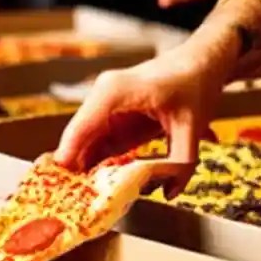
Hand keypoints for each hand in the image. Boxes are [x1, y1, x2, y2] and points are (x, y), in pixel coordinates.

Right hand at [54, 22, 242, 196]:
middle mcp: (103, 94)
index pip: (83, 126)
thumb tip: (169, 192)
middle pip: (79, 135)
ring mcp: (105, 104)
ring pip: (86, 140)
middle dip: (75, 165)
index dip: (69, 153)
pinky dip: (97, 159)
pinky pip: (98, 140)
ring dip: (85, 165)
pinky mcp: (112, 115)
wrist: (200, 63)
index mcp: (116, 91)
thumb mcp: (192, 125)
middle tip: (73, 197)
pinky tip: (99, 180)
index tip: (60, 179)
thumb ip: (181, 162)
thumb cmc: (193, 83)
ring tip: (84, 194)